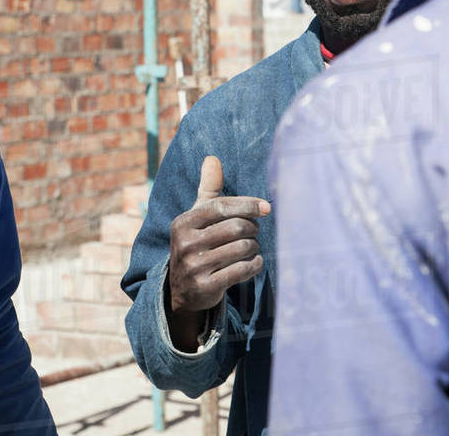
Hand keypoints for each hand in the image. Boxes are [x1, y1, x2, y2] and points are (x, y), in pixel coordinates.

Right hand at [165, 156, 269, 349]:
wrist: (182, 290)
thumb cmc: (197, 243)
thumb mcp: (198, 216)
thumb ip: (209, 189)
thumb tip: (212, 158)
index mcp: (183, 222)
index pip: (222, 206)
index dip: (248, 205)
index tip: (267, 208)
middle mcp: (185, 244)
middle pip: (236, 228)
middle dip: (252, 229)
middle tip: (254, 232)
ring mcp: (194, 267)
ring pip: (242, 249)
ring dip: (254, 247)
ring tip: (251, 247)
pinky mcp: (205, 286)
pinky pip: (242, 270)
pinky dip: (255, 264)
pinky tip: (254, 262)